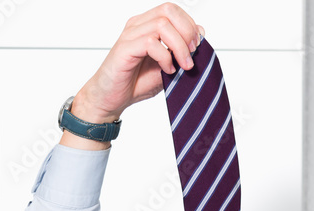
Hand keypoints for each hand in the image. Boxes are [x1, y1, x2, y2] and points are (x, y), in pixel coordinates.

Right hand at [62, 4, 203, 147]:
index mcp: (148, 25)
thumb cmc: (137, 81)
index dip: (190, 25)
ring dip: (179, 47)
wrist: (113, 98)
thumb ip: (182, 50)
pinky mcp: (125, 49)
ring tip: (183, 66)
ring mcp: (130, 35)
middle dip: (187, 32)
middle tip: (191, 54)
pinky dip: (165, 58)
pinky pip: (150, 42)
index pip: (173, 10)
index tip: (196, 48)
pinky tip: (168, 71)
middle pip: (168, 10)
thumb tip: (200, 34)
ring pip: (162, 25)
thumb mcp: (169, 66)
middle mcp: (138, 25)